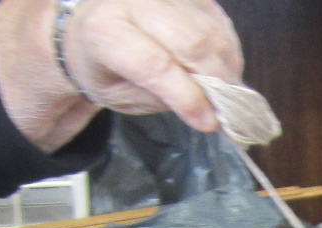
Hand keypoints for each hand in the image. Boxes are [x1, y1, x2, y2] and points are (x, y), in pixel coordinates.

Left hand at [57, 0, 243, 131]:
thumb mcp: (120, 95)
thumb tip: (208, 112)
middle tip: (225, 110)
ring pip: (211, 32)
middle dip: (215, 83)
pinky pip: (220, 23)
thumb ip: (161, 98)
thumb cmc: (105, 67)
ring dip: (225, 69)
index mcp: (104, 31)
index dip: (187, 97)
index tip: (209, 122)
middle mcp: (133, 2)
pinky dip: (227, 52)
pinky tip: (220, 69)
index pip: (155, 65)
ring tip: (224, 92)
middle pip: (191, 43)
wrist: (94, 27)